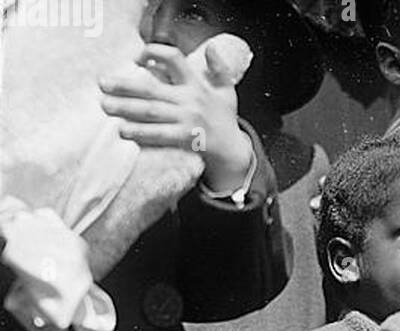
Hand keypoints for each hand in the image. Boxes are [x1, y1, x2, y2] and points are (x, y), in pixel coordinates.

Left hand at [100, 43, 251, 189]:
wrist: (234, 151)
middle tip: (103, 84)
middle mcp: (190, 101)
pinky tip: (124, 131)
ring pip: (151, 112)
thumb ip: (218, 68)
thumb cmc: (225, 120)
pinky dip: (141, 134)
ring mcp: (187, 121)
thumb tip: (211, 48)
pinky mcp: (185, 139)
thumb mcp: (227, 91)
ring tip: (106, 106)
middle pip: (152, 89)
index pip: (173, 59)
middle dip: (125, 86)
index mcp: (196, 85)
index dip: (154, 54)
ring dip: (126, 109)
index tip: (137, 58)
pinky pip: (159, 136)